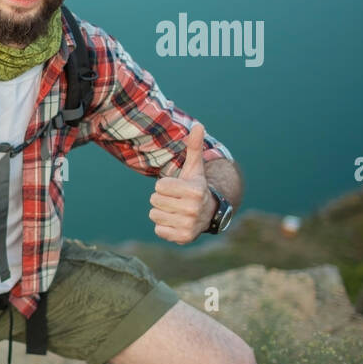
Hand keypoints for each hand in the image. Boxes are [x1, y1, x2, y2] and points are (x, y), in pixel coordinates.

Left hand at [149, 121, 215, 243]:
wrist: (208, 214)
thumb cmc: (195, 187)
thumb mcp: (194, 168)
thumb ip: (194, 147)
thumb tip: (198, 125)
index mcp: (194, 190)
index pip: (159, 186)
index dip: (165, 186)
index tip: (177, 188)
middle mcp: (193, 209)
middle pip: (154, 200)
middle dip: (162, 199)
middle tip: (176, 200)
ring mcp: (189, 225)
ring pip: (154, 214)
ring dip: (162, 212)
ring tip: (176, 211)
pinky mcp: (182, 238)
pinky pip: (158, 229)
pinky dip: (164, 226)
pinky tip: (176, 222)